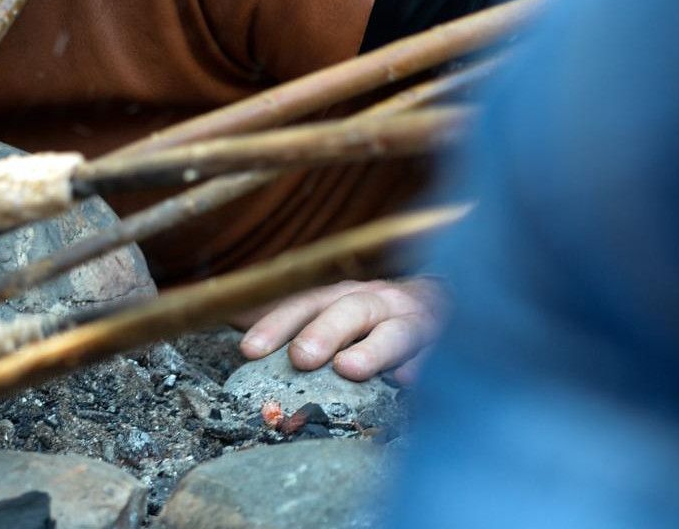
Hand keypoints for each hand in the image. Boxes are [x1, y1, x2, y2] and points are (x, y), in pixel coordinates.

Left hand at [237, 277, 447, 383]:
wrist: (450, 303)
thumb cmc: (375, 316)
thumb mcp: (330, 309)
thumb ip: (287, 317)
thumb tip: (226, 315)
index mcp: (343, 295)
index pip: (305, 304)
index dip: (276, 324)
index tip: (249, 350)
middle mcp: (379, 301)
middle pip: (349, 309)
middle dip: (323, 332)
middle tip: (300, 358)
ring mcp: (417, 320)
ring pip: (396, 330)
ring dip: (372, 349)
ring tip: (350, 369)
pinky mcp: (451, 343)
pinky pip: (441, 354)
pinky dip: (425, 366)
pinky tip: (409, 383)